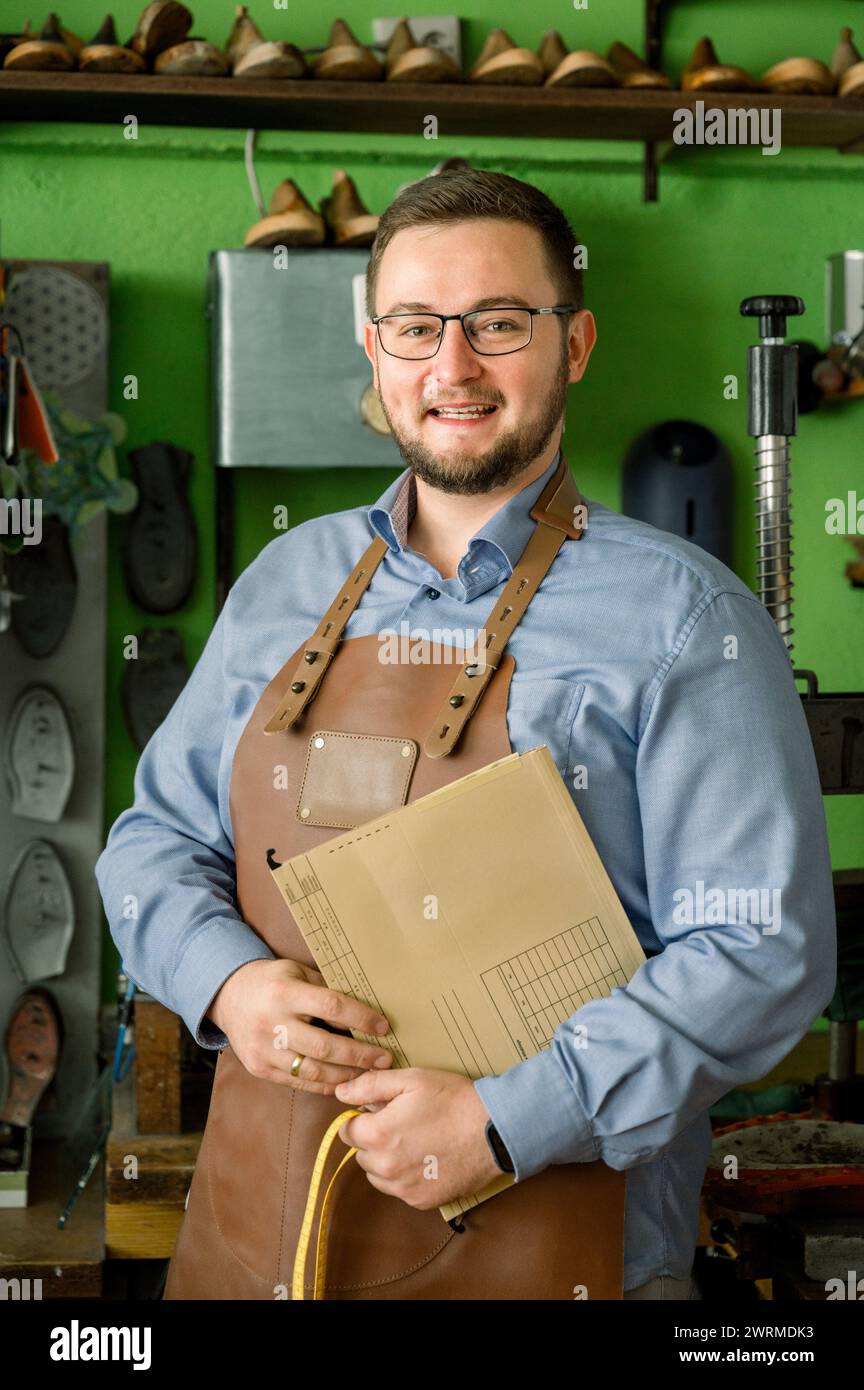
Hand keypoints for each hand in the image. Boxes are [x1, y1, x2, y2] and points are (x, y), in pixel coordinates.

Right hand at [205, 958, 392, 1094]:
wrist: (228, 997)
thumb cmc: (271, 981)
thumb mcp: (296, 972)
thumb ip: (325, 989)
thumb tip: (365, 1006)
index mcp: (284, 993)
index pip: (331, 1007)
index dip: (361, 1018)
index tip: (383, 1027)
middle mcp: (272, 1023)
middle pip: (325, 1046)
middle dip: (360, 1055)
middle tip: (384, 1059)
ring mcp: (264, 1050)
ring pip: (313, 1071)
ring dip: (347, 1076)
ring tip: (369, 1074)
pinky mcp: (260, 1069)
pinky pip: (299, 1082)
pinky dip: (325, 1084)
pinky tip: (344, 1081)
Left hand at [333, 1067, 504, 1208]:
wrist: (493, 1131)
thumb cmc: (453, 1101)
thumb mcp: (411, 1080)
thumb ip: (370, 1085)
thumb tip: (341, 1092)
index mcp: (378, 1135)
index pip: (347, 1131)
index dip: (363, 1118)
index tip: (381, 1111)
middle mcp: (385, 1167)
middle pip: (362, 1153)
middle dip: (375, 1138)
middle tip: (403, 1123)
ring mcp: (402, 1188)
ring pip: (378, 1174)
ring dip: (388, 1160)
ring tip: (416, 1141)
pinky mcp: (420, 1201)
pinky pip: (400, 1189)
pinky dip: (407, 1176)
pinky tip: (427, 1158)